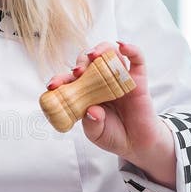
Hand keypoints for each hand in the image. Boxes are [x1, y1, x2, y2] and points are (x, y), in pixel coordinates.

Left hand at [47, 41, 175, 187]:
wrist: (136, 144)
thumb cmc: (112, 135)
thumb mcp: (96, 133)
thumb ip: (92, 124)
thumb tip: (92, 111)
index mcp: (84, 92)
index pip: (70, 79)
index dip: (60, 80)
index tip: (52, 86)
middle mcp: (100, 80)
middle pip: (88, 61)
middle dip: (80, 63)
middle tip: (78, 72)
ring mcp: (118, 78)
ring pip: (109, 54)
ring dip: (100, 50)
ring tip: (94, 56)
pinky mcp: (138, 79)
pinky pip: (137, 59)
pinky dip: (131, 50)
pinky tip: (123, 46)